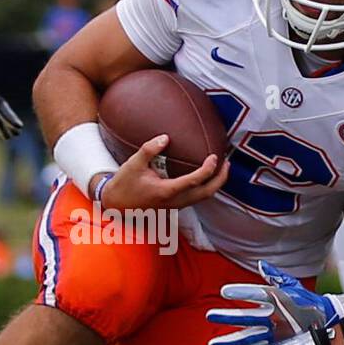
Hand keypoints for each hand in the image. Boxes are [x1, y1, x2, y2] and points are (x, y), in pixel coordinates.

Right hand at [99, 134, 228, 211]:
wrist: (115, 206)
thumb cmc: (124, 184)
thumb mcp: (133, 164)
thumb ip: (149, 149)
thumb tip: (165, 137)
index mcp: (166, 191)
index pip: (195, 181)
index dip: (208, 169)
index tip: (215, 156)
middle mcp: (174, 202)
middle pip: (207, 193)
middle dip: (221, 179)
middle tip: (227, 163)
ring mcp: (175, 206)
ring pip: (203, 198)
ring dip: (215, 184)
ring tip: (221, 168)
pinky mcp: (174, 207)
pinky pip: (196, 198)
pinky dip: (205, 187)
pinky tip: (205, 176)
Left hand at [206, 260, 342, 344]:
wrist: (327, 322)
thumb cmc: (307, 302)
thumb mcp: (293, 286)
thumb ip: (275, 276)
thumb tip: (262, 264)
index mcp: (280, 299)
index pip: (258, 294)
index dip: (241, 292)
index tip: (225, 292)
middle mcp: (277, 317)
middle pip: (249, 318)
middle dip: (229, 317)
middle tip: (211, 316)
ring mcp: (277, 334)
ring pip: (249, 338)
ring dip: (230, 341)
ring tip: (213, 343)